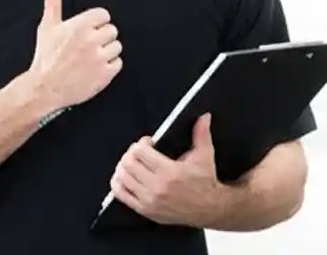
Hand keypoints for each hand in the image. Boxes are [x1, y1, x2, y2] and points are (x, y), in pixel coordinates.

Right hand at [27, 0, 122, 111]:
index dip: (96, 23)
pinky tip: (96, 68)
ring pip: (117, 47)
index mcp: (79, 26)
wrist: (45, 87)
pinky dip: (110, 66)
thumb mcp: (47, 27)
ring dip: (107, 51)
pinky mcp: (105, 74)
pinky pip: (118, 63)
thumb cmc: (46, 57)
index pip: (103, 15)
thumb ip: (52, 2)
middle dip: (102, 37)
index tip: (88, 30)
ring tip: (92, 58)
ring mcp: (99, 58)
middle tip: (89, 46)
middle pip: (112, 30)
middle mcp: (91, 40)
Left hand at [110, 114, 231, 227]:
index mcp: (170, 172)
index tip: (149, 142)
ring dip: (123, 166)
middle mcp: (157, 187)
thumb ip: (201, 134)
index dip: (142, 142)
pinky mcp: (145, 210)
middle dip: (131, 153)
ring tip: (132, 163)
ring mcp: (149, 200)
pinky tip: (124, 176)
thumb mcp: (205, 156)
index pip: (141, 152)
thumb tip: (204, 116)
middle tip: (138, 151)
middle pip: (128, 163)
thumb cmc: (205, 181)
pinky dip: (118, 183)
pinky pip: (121, 195)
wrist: (209, 209)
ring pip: (122, 178)